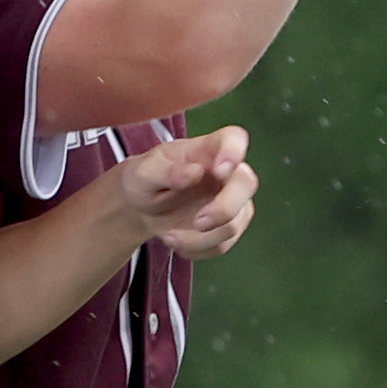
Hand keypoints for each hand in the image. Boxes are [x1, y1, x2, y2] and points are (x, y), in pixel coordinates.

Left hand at [120, 126, 257, 259]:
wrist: (140, 209)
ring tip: (168, 236)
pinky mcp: (227, 227)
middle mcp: (226, 173)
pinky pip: (223, 244)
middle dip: (224, 209)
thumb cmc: (145, 179)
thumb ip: (166, 170)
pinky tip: (177, 240)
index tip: (220, 170)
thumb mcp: (143, 172)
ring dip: (201, 238)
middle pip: (246, 184)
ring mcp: (231, 201)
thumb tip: (195, 173)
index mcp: (207, 149)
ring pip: (236, 223)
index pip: (234, 139)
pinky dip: (197, 248)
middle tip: (197, 222)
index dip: (234, 151)